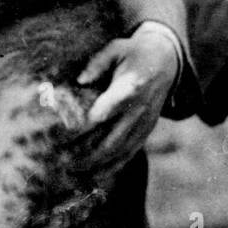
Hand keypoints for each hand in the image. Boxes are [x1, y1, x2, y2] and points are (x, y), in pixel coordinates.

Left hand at [73, 23, 179, 179]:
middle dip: (87, 152)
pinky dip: (112, 168)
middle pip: (114, 137)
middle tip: (60, 161)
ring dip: (96, 164)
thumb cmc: (132, 54)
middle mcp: (141, 109)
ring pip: (121, 151)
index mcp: (133, 86)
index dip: (95, 118)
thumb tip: (79, 80)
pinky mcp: (146, 132)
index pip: (113, 105)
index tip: (73, 130)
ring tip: (69, 173)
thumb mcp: (116, 49)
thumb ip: (98, 63)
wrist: (167, 63)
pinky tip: (93, 178)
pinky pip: (129, 154)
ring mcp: (145, 124)